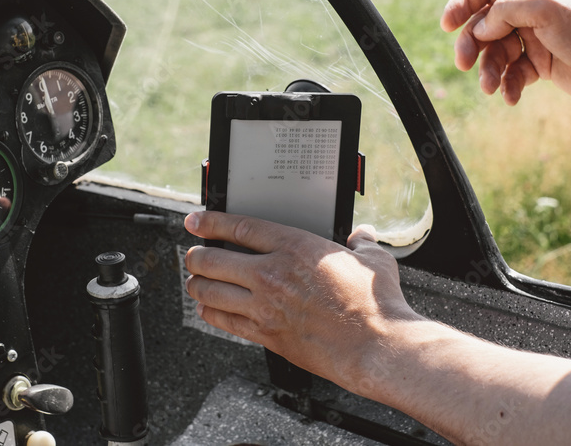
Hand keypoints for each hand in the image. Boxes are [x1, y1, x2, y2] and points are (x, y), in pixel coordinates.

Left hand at [183, 211, 420, 395]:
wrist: (376, 347)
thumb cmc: (375, 305)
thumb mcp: (372, 260)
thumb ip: (361, 242)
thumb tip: (361, 235)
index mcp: (294, 247)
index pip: (238, 228)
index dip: (210, 223)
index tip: (196, 222)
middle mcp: (272, 274)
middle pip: (212, 260)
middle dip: (196, 256)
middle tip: (194, 255)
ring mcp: (265, 306)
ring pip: (210, 291)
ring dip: (196, 284)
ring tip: (196, 280)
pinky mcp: (266, 334)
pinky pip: (224, 321)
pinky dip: (210, 312)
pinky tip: (208, 308)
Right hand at [441, 0, 570, 104]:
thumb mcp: (545, 9)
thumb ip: (504, 12)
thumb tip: (478, 30)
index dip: (461, 4)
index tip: (447, 25)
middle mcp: (528, 8)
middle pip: (482, 24)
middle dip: (471, 45)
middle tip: (464, 63)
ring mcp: (533, 37)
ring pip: (494, 53)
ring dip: (489, 71)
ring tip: (492, 87)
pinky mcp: (539, 64)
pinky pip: (511, 74)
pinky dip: (507, 86)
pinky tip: (511, 97)